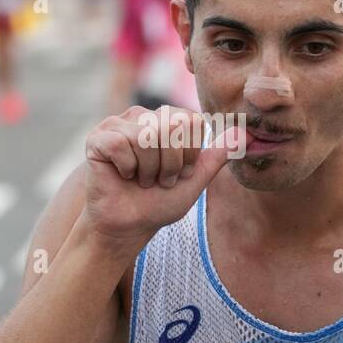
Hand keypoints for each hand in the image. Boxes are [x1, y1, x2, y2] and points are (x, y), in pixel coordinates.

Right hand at [82, 106, 242, 249]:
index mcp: (167, 120)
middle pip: (172, 125)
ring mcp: (118, 123)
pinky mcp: (98, 137)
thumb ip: (216, 157)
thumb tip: (244, 134)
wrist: (128, 226)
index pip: (192, 122)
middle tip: (159, 180)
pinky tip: (122, 175)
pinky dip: (127, 168)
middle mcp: (143, 116)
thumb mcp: (194, 181)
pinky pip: (121, 144)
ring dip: (148, 170)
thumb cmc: (158, 203)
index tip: (179, 173)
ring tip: (141, 179)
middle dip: (171, 163)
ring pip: (146, 136)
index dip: (189, 154)